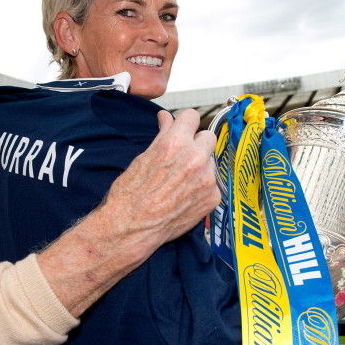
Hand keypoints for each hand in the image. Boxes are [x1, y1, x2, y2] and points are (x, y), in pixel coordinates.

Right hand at [101, 109, 219, 255]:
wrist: (132, 228)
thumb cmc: (130, 195)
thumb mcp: (142, 158)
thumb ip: (162, 135)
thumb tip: (166, 118)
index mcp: (175, 143)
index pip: (192, 116)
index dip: (185, 124)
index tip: (182, 130)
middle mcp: (195, 158)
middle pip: (208, 137)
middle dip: (196, 144)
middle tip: (182, 157)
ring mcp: (207, 179)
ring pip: (212, 161)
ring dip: (201, 166)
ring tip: (182, 181)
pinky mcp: (213, 198)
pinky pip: (214, 183)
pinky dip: (203, 187)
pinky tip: (186, 195)